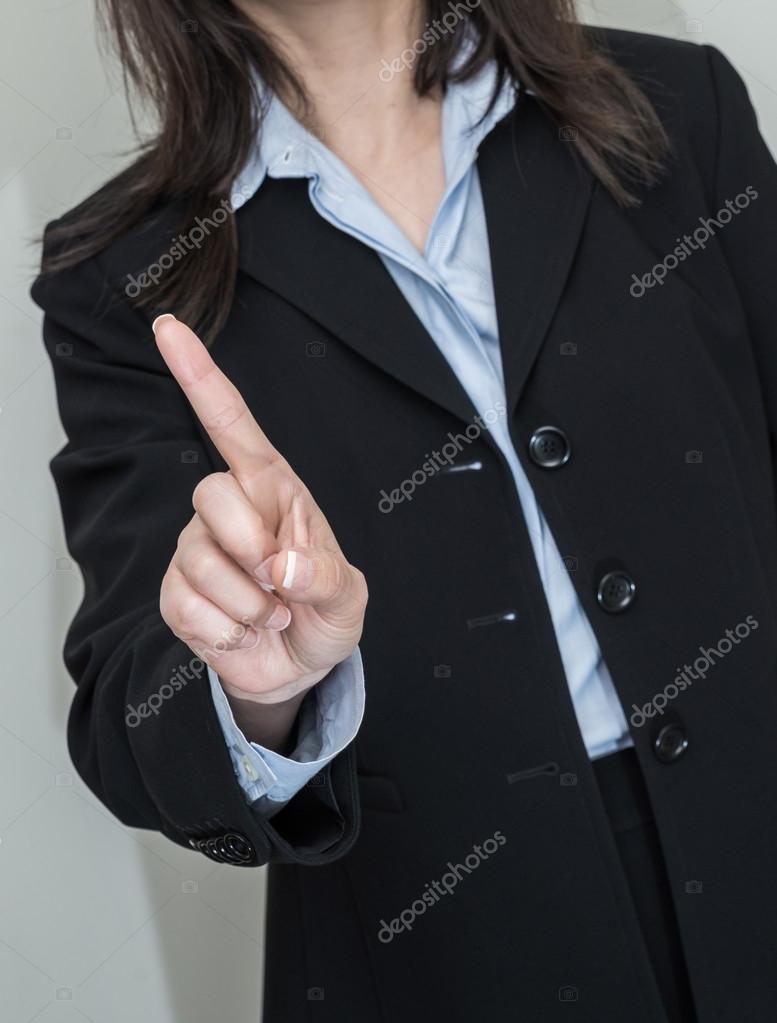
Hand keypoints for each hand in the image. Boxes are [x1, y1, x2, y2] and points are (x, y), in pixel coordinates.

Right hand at [155, 314, 366, 708]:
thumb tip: (283, 566)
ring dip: (249, 603)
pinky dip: (229, 633)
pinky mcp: (177, 594)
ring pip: (199, 561)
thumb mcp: (348, 597)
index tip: (168, 327)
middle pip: (209, 493)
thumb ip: (327, 578)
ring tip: (272, 613)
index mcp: (273, 490)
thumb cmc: (323, 611)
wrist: (299, 667)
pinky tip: (244, 632)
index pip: (231, 423)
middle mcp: (229, 511)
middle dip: (249, 543)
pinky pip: (188, 608)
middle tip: (279, 580)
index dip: (200, 377)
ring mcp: (196, 551)